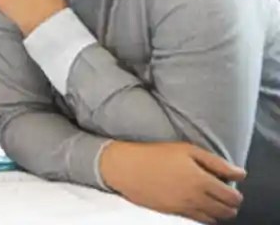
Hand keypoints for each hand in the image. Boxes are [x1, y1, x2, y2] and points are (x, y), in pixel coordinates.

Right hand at [100, 141, 245, 223]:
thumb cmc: (156, 154)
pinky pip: (197, 221)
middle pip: (226, 211)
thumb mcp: (188, 150)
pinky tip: (197, 204)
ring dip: (217, 212)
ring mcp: (184, 208)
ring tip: (211, 200)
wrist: (126, 167)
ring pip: (213, 219)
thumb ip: (217, 163)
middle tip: (222, 194)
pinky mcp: (173, 214)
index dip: (236, 194)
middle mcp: (196, 198)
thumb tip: (240, 174)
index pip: (232, 197)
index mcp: (202, 181)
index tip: (230, 186)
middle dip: (230, 205)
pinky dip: (203, 215)